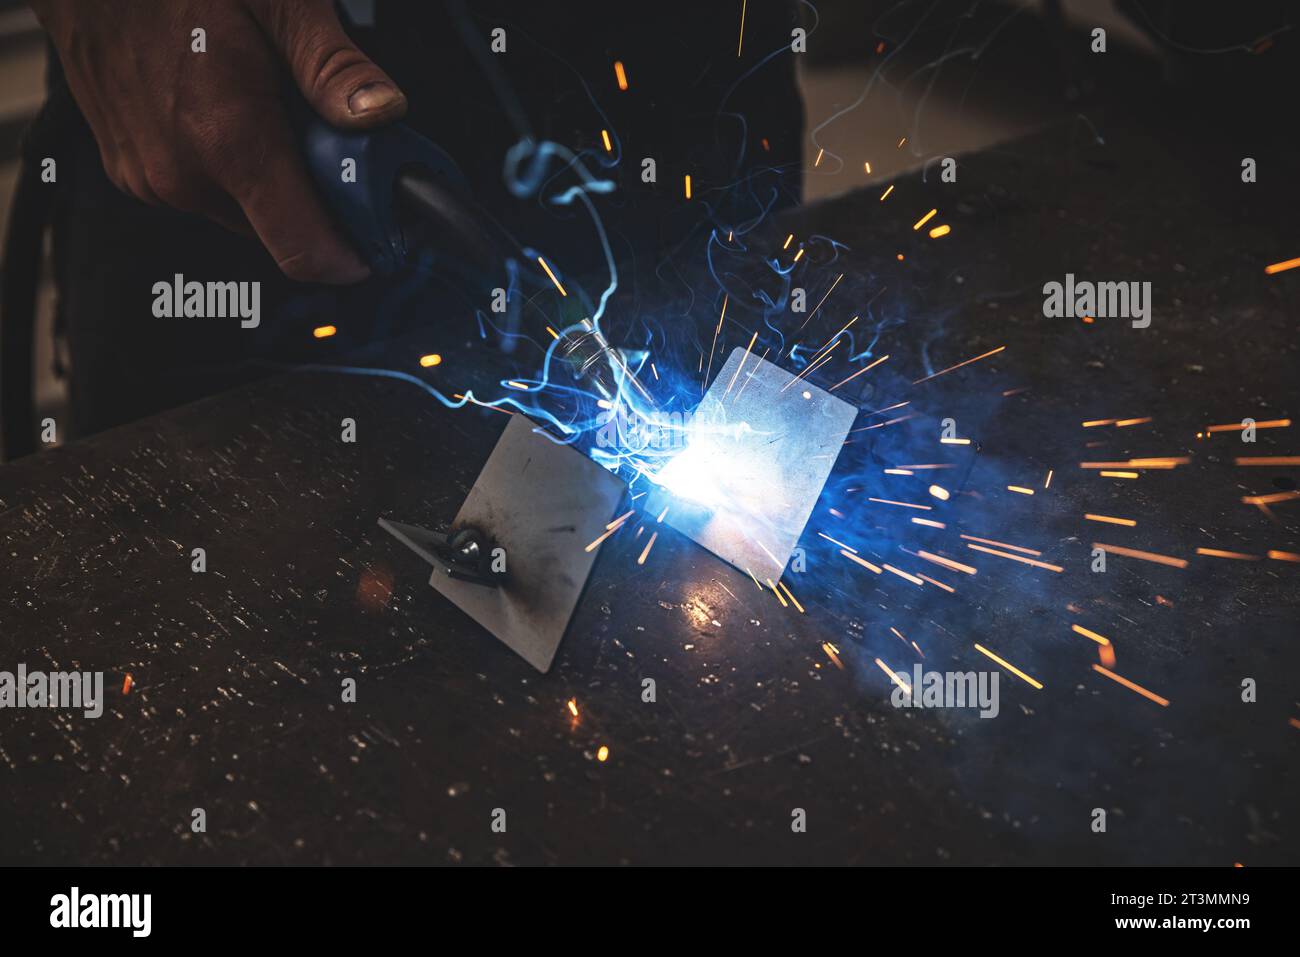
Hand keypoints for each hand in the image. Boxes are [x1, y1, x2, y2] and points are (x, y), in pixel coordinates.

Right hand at [32, 0, 407, 282]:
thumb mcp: (278, 2)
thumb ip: (331, 66)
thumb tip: (382, 113)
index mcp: (229, 140)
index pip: (305, 252)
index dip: (351, 257)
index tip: (375, 241)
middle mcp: (184, 175)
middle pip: (281, 232)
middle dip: (314, 199)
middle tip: (322, 140)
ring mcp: (150, 179)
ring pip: (243, 214)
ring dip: (270, 182)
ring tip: (267, 113)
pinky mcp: (129, 173)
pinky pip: (202, 192)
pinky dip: (227, 169)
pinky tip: (226, 113)